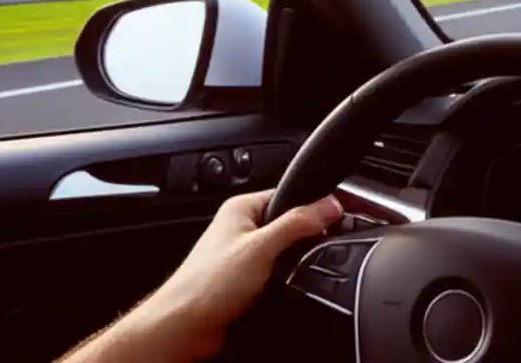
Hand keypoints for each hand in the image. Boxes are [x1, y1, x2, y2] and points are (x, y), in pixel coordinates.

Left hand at [62, 189, 342, 362]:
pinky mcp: (246, 281)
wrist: (184, 327)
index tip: (336, 216)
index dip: (314, 204)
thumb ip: (297, 223)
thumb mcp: (261, 248)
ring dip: (294, 262)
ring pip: (285, 252)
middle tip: (318, 248)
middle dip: (305, 237)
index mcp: (241, 208)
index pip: (289, 193)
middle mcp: (241, 228)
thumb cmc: (207, 285)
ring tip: (295, 272)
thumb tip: (329, 205)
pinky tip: (288, 287)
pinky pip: (277, 274)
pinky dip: (286, 280)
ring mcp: (243, 255)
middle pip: (290, 223)